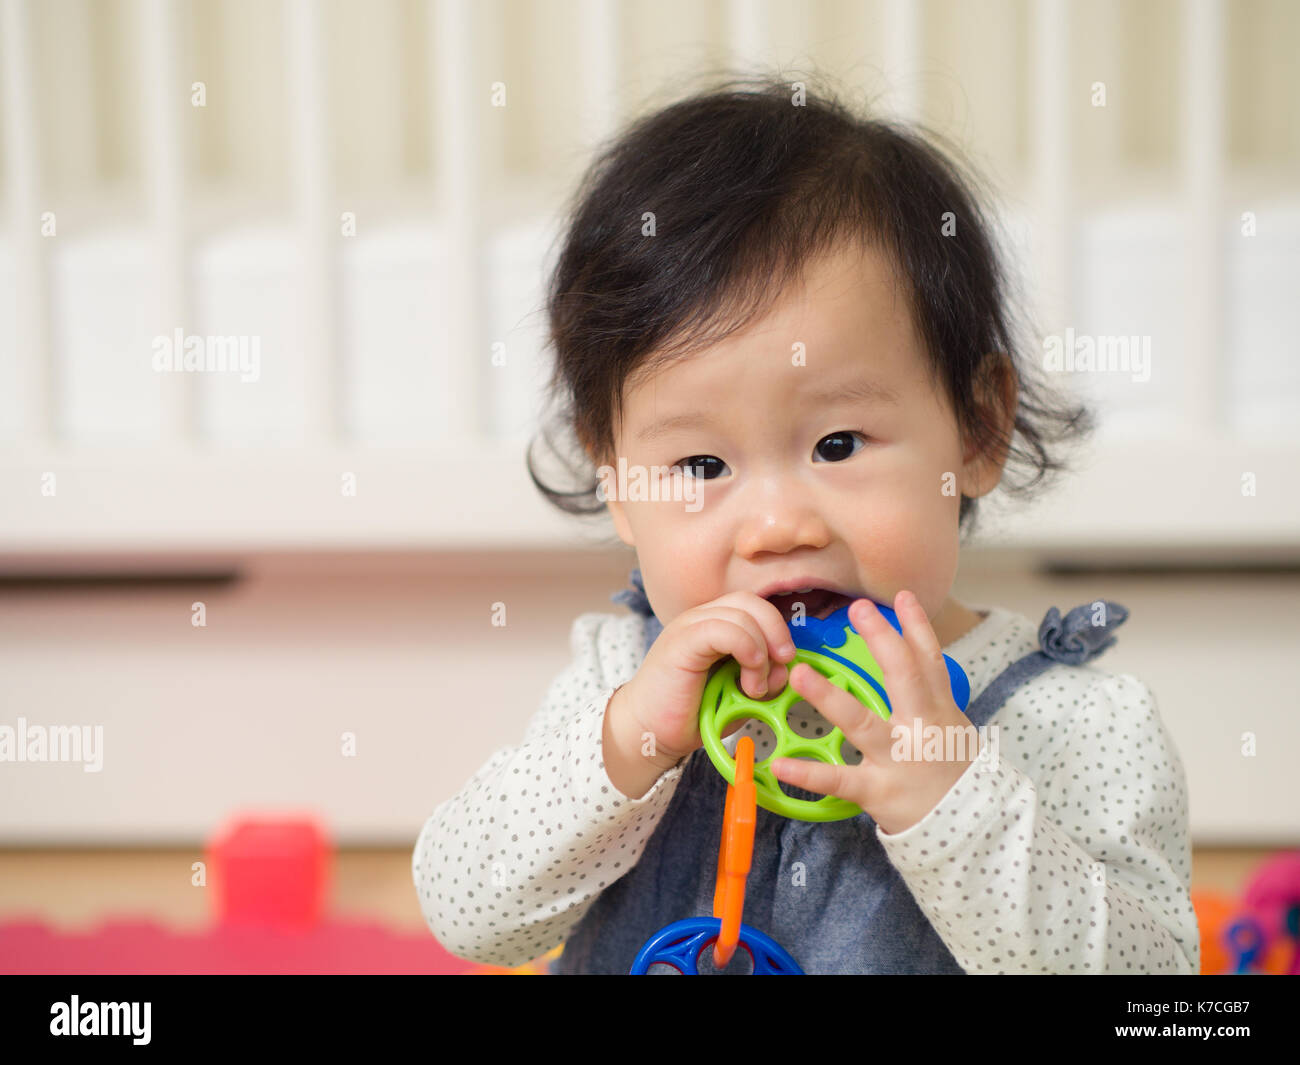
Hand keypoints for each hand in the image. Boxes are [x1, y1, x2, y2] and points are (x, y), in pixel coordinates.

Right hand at [614, 593, 797, 769]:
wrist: (650, 731)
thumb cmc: (692, 713)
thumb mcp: (740, 695)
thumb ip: (764, 678)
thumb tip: (787, 668)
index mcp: (715, 626)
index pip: (755, 606)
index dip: (778, 629)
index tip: (786, 662)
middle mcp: (701, 619)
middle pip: (751, 601)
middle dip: (777, 631)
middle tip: (783, 664)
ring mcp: (689, 626)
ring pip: (742, 613)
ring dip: (761, 650)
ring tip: (755, 687)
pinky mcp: (681, 642)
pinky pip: (722, 629)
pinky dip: (746, 648)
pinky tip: (748, 676)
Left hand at [770, 591, 977, 834]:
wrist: (972, 832)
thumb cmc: (954, 776)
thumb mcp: (953, 732)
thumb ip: (931, 699)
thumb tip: (915, 662)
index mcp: (938, 712)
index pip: (929, 661)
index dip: (917, 627)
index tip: (902, 596)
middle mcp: (920, 728)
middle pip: (903, 676)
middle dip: (882, 640)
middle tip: (857, 608)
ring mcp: (898, 758)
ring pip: (862, 721)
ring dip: (828, 696)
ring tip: (799, 673)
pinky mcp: (879, 790)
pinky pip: (839, 779)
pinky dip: (808, 774)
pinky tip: (779, 763)